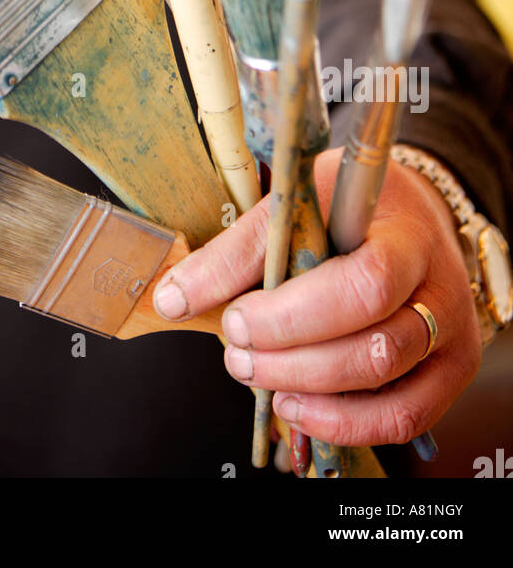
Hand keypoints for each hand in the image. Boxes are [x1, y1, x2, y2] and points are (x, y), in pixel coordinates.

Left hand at [152, 149, 482, 446]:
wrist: (412, 210)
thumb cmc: (351, 204)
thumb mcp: (298, 202)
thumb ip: (238, 250)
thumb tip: (174, 297)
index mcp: (407, 235)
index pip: (365, 286)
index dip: (294, 316)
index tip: (236, 317)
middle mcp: (440, 290)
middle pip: (374, 349)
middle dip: (292, 361)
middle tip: (236, 354)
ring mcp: (451, 336)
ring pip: (386, 389)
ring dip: (310, 394)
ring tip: (257, 375)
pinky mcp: (448, 372)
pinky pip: (403, 418)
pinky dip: (343, 424)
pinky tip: (296, 406)